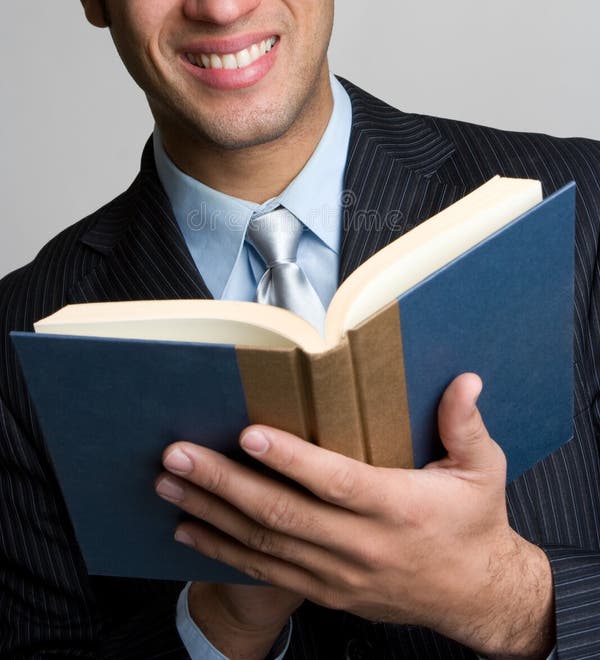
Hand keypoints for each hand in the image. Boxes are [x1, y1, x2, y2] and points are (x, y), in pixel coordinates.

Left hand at [157, 374, 553, 658]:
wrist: (476, 597)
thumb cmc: (474, 525)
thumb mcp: (483, 470)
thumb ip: (467, 424)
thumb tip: (466, 381)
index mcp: (399, 508)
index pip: (337, 482)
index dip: (291, 459)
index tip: (249, 434)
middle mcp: (363, 546)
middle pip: (283, 515)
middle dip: (225, 482)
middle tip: (180, 454)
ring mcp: (340, 575)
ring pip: (265, 544)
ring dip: (212, 513)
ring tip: (171, 483)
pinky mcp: (326, 591)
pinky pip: (267, 573)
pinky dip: (223, 551)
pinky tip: (190, 529)